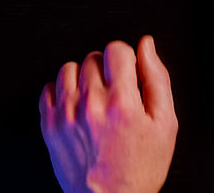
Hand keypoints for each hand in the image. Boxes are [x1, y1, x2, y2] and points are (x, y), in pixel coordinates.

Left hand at [40, 36, 178, 192]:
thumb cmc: (140, 168)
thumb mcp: (166, 123)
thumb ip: (158, 78)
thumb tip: (147, 46)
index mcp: (122, 102)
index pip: (116, 49)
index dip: (127, 58)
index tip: (130, 73)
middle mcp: (90, 104)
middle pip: (93, 57)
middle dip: (107, 69)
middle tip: (116, 92)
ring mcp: (66, 115)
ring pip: (69, 68)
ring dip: (83, 76)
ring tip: (96, 97)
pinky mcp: (49, 126)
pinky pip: (48, 88)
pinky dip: (62, 91)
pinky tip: (78, 105)